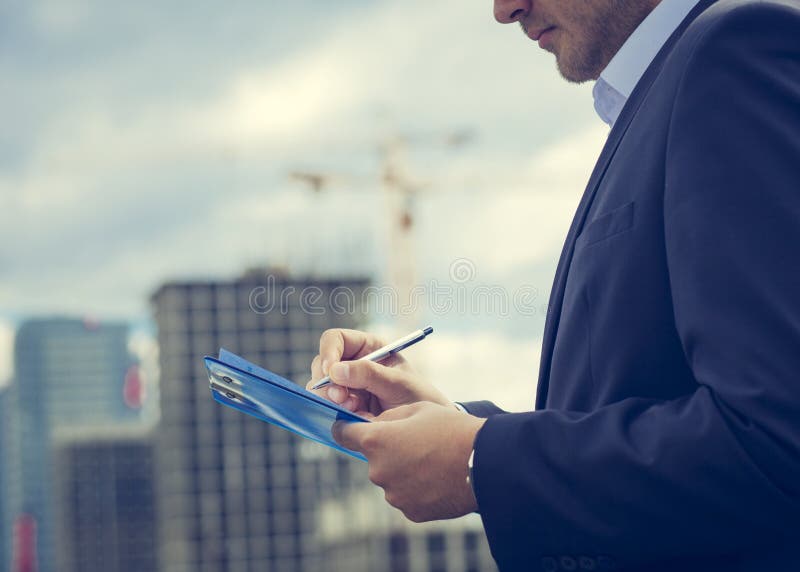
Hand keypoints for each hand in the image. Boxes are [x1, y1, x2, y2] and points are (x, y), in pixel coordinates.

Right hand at [306, 328, 452, 416]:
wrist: (427, 429)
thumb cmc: (418, 398)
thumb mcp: (399, 383)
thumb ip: (369, 374)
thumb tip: (335, 370)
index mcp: (368, 348)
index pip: (335, 339)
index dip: (328, 352)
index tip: (330, 371)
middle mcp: (353, 364)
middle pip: (322, 363)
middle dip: (327, 381)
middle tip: (340, 398)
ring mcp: (347, 386)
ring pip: (321, 387)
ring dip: (331, 398)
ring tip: (353, 408)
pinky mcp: (345, 407)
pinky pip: (328, 406)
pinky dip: (335, 411)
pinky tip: (354, 416)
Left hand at [332, 401, 485, 521]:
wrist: (484, 461)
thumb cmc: (451, 429)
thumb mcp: (417, 408)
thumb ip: (387, 417)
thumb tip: (373, 425)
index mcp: (376, 440)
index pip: (343, 434)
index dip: (345, 428)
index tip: (348, 426)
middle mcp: (378, 470)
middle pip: (372, 458)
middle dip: (387, 449)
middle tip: (415, 442)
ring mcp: (394, 494)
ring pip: (390, 477)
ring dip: (402, 469)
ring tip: (432, 460)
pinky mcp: (410, 511)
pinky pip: (405, 495)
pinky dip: (415, 487)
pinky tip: (437, 478)